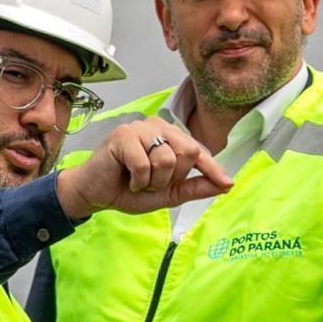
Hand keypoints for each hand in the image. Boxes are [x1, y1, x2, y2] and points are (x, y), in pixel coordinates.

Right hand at [56, 119, 233, 219]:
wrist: (96, 195)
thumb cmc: (130, 189)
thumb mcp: (169, 193)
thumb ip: (195, 187)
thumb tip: (225, 185)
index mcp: (172, 137)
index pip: (199, 151)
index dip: (213, 169)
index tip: (227, 183)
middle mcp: (159, 127)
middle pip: (188, 152)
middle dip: (172, 178)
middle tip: (152, 182)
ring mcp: (140, 128)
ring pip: (167, 159)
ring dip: (154, 181)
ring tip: (139, 181)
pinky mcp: (123, 135)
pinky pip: (145, 164)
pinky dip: (139, 180)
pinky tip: (127, 178)